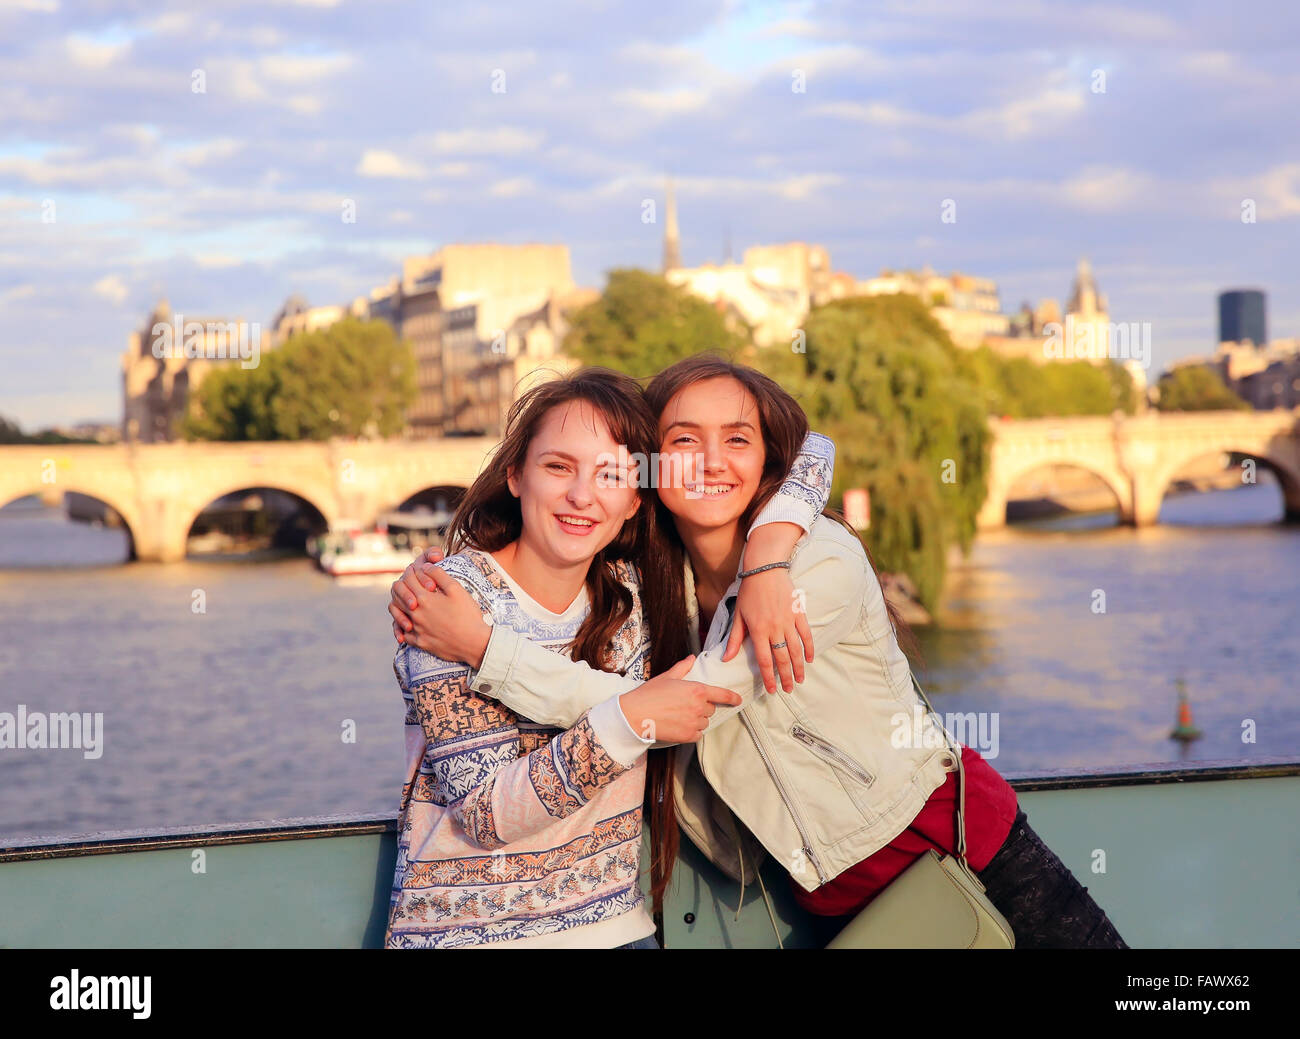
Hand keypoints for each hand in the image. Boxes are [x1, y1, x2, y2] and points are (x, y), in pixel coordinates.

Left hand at [387, 548, 490, 668]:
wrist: (473, 642)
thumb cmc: (467, 614)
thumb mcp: (456, 589)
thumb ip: (439, 575)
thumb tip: (425, 566)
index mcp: (424, 599)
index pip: (408, 579)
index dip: (410, 571)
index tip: (414, 569)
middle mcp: (416, 614)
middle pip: (398, 595)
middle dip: (402, 585)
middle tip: (408, 582)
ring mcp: (416, 630)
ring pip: (397, 614)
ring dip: (399, 604)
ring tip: (407, 600)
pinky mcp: (420, 643)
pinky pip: (404, 634)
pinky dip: (403, 627)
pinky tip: (409, 624)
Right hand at [618, 656, 742, 743]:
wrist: (635, 715)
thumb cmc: (649, 694)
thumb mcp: (667, 677)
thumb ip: (683, 668)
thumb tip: (691, 658)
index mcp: (697, 690)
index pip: (722, 694)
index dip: (732, 698)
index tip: (738, 700)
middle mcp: (699, 707)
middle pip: (710, 708)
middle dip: (701, 706)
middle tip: (683, 704)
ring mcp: (695, 722)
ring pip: (704, 722)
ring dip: (697, 719)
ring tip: (679, 715)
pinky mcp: (688, 736)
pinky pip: (698, 734)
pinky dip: (692, 731)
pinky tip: (679, 725)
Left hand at [722, 566, 811, 693]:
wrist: (765, 569)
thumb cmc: (749, 592)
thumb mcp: (739, 615)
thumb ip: (735, 639)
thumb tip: (726, 659)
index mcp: (758, 630)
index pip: (764, 660)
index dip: (768, 677)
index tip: (771, 690)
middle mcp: (774, 628)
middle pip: (782, 659)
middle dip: (785, 677)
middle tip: (788, 690)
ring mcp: (788, 621)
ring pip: (795, 650)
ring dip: (798, 667)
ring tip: (799, 680)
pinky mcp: (798, 614)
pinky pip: (806, 635)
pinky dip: (809, 648)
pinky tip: (809, 659)